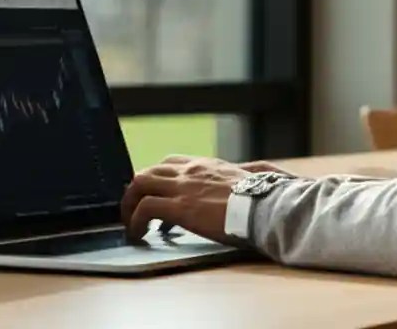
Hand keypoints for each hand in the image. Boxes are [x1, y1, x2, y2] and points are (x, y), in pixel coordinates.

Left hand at [120, 156, 299, 244]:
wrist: (266, 206)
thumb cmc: (266, 195)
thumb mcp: (254, 175)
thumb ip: (247, 171)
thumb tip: (258, 172)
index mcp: (208, 165)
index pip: (171, 163)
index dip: (156, 179)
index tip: (154, 195)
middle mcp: (192, 170)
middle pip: (150, 171)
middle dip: (136, 191)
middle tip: (134, 210)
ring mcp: (184, 187)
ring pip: (140, 183)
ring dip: (130, 204)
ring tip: (131, 224)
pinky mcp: (180, 207)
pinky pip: (145, 208)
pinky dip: (136, 221)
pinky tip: (139, 234)